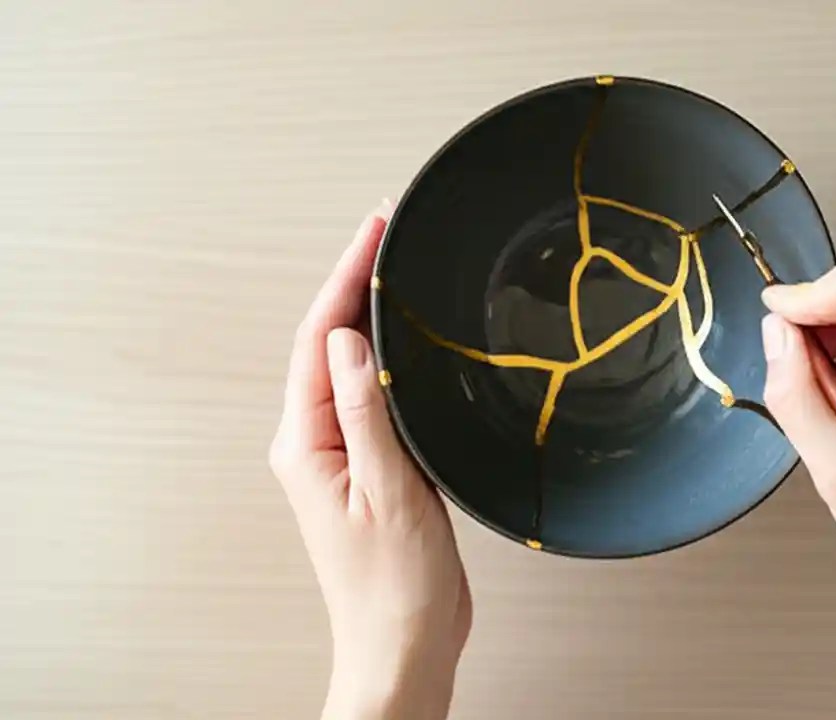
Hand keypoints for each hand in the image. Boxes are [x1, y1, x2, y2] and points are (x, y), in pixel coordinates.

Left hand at [269, 203, 470, 719]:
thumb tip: (346, 337)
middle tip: (387, 230)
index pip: (319, 340)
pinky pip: (375, 394)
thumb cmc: (394, 585)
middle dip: (355, 282)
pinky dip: (391, 356)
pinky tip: (412, 339)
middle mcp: (316, 442)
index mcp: (307, 444)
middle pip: (328, 342)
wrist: (406, 642)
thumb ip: (366, 411)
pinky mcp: (373, 466)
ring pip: (351, 365)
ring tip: (397, 267)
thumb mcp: (387, 489)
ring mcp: (344, 453)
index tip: (374, 231)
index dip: (346, 279)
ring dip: (371, 314)